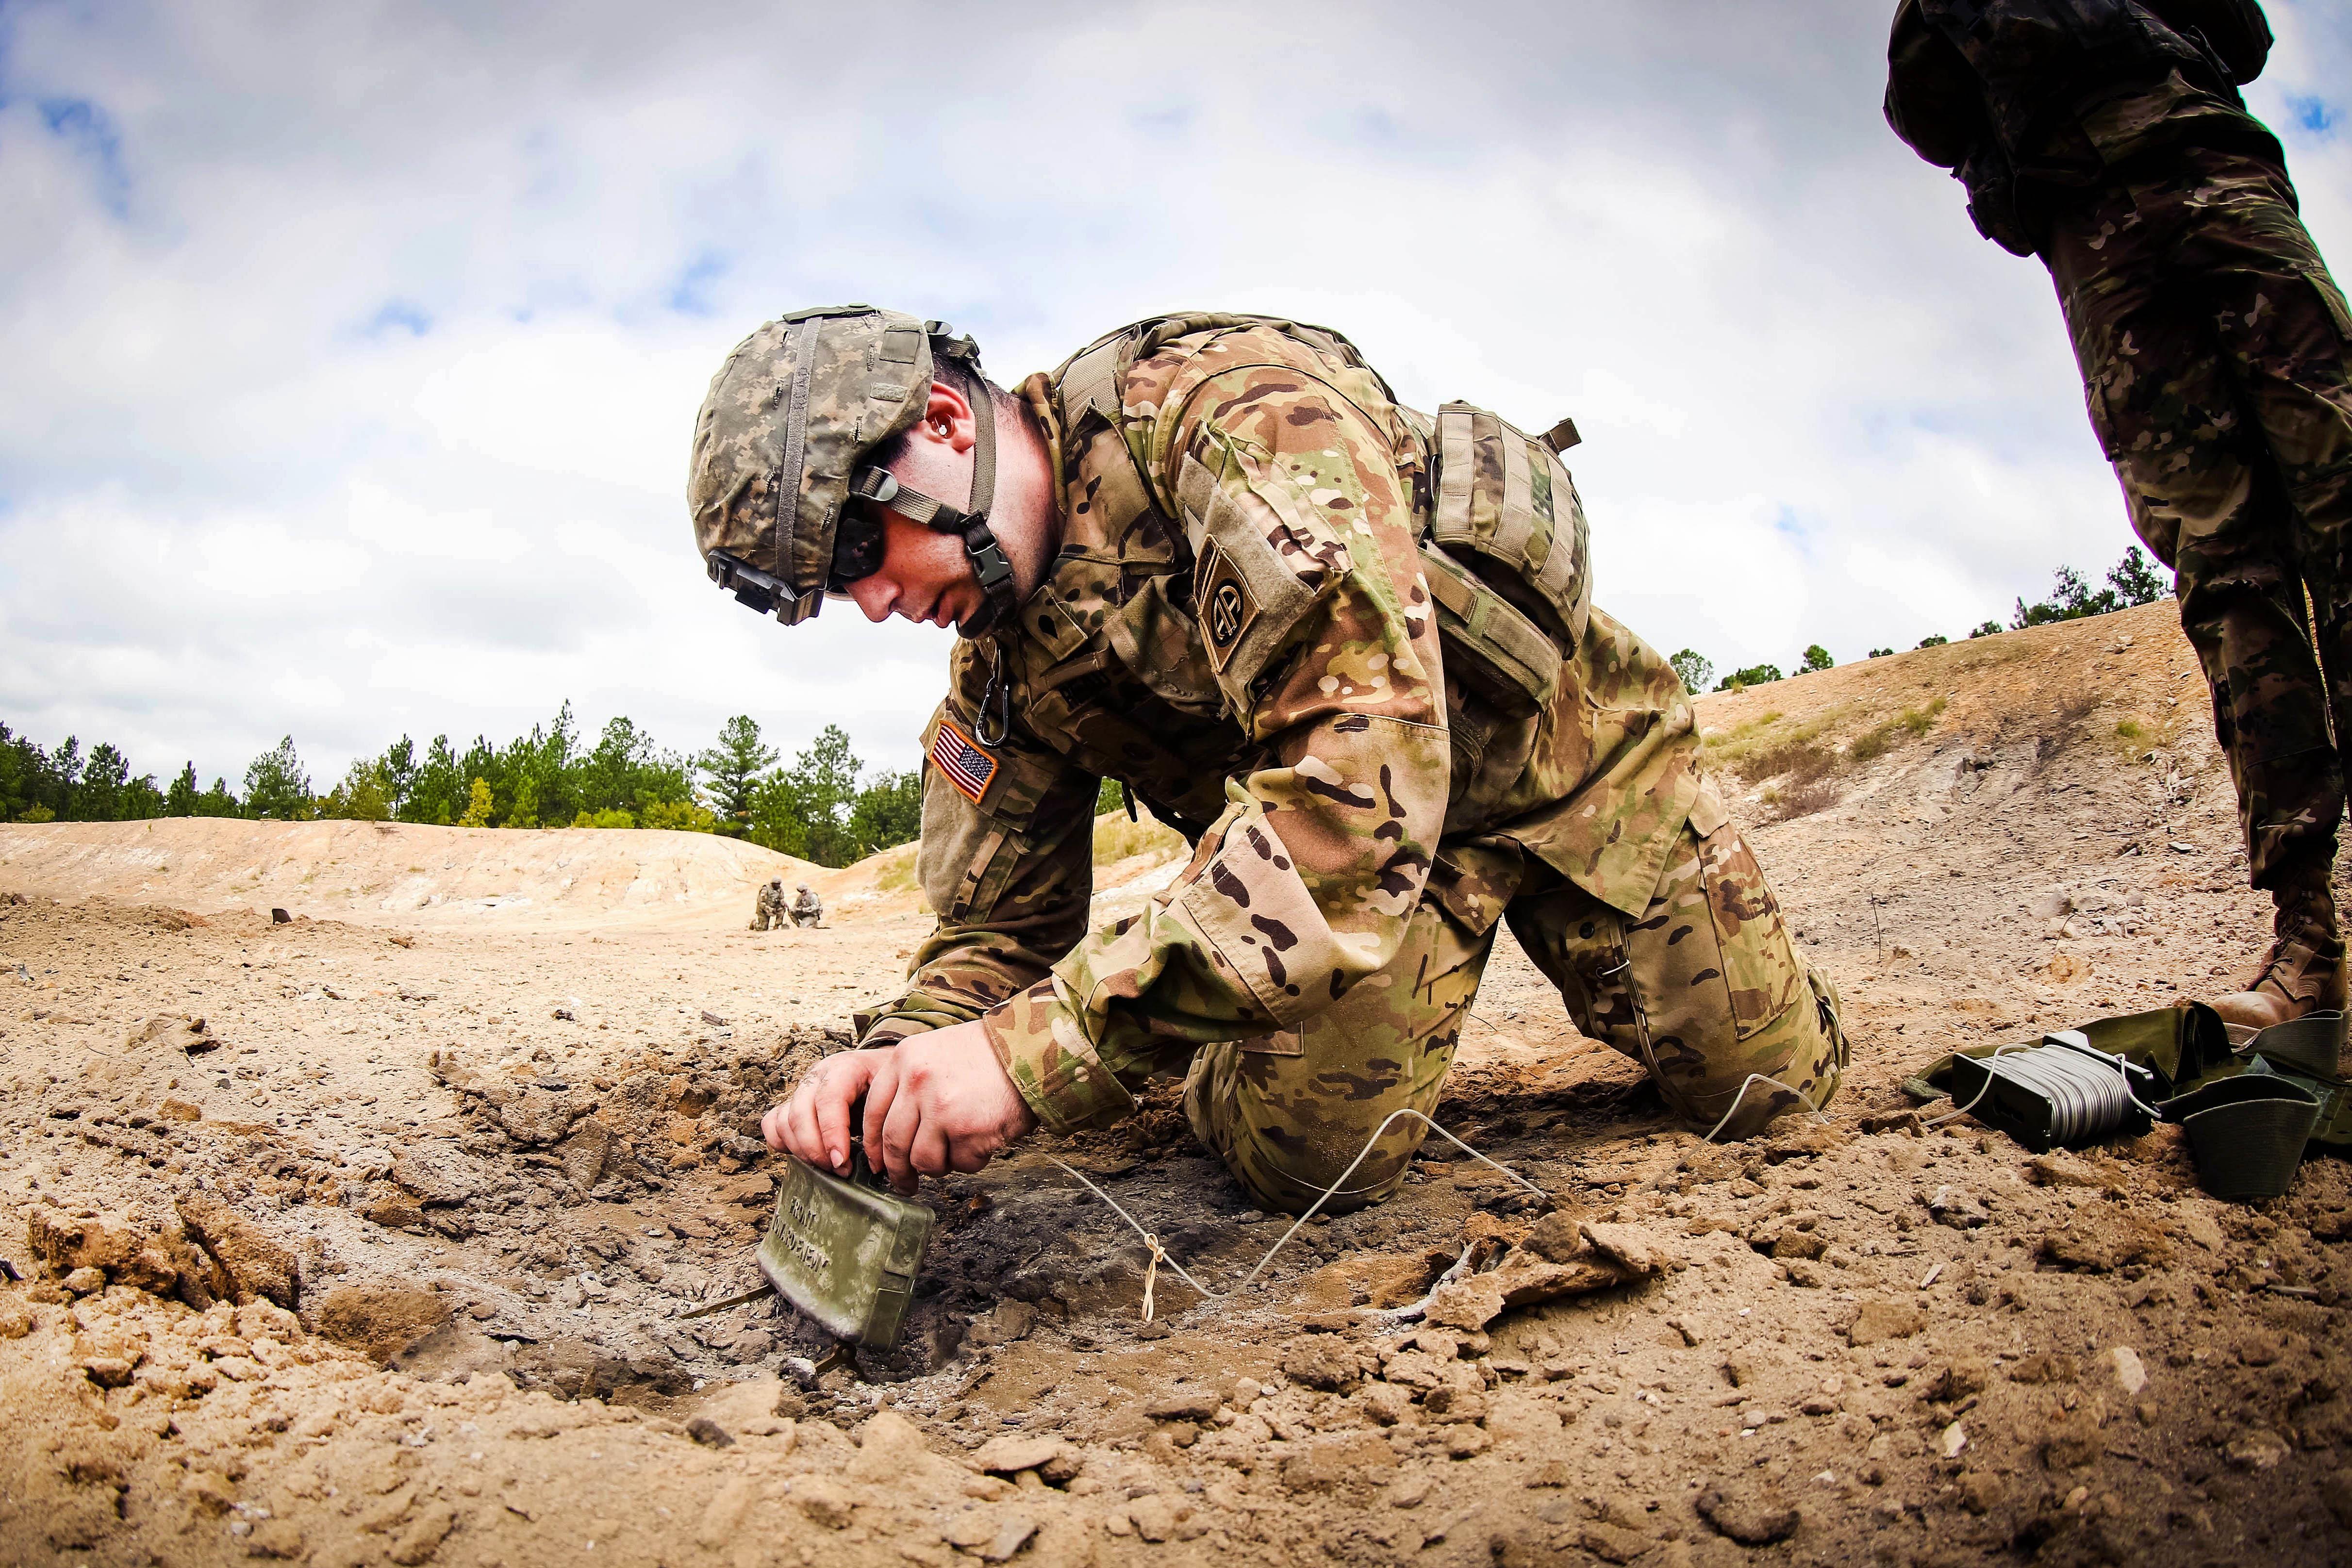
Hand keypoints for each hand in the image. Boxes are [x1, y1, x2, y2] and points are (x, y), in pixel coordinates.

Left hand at [759, 1021, 1038, 1194]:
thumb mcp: (935, 1050)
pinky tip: (983, 1141)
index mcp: (904, 1060)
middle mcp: (917, 1083)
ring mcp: (942, 1108)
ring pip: (923, 1160)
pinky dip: (971, 1160)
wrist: (1032, 1050)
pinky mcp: (969, 1130)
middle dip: (897, 1171)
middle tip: (904, 1183)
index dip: (872, 1145)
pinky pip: (960, 1163)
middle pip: (893, 1142)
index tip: (878, 1162)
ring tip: (955, 1154)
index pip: (873, 1112)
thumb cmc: (988, 1053)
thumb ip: (910, 1083)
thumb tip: (892, 1131)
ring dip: (937, 1166)